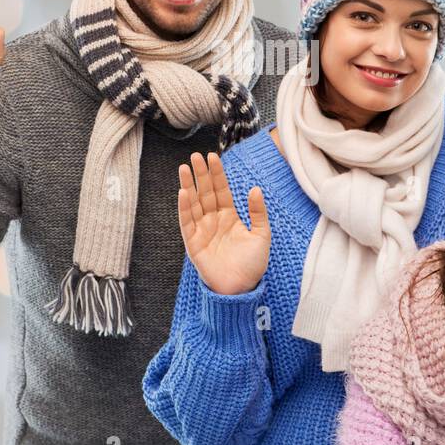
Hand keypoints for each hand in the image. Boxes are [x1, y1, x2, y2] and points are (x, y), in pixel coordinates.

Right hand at [177, 152, 269, 295]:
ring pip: (193, 203)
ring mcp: (202, 231)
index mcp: (229, 217)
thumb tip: (255, 189)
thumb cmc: (252, 264)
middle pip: (205, 193)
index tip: (213, 156)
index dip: (217, 174)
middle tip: (195, 155)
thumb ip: (257, 212)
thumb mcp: (261, 235)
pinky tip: (183, 193)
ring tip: (184, 168)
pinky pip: (187, 222)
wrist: (242, 289)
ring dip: (188, 186)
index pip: (221, 190)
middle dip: (200, 174)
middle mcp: (214, 221)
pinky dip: (184, 208)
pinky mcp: (193, 243)